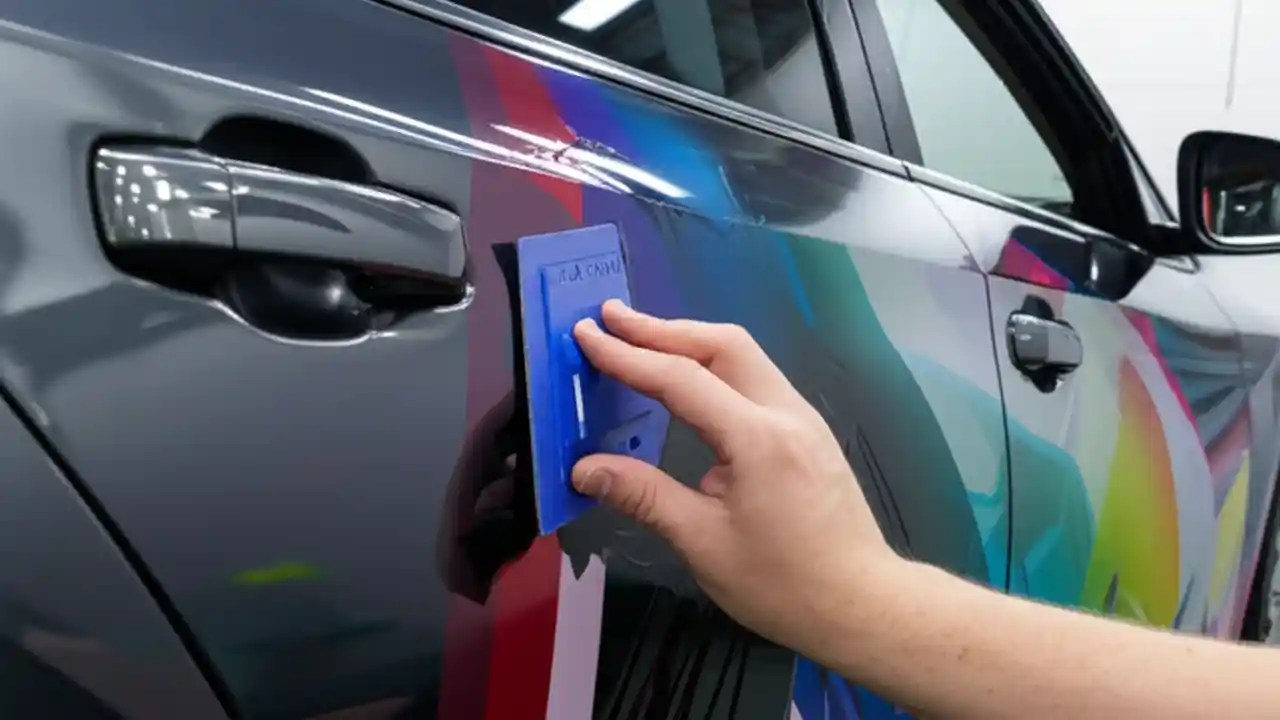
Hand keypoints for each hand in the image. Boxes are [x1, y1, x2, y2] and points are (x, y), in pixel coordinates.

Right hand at [571, 301, 898, 655]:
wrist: (861, 604)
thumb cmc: (783, 584)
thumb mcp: (702, 543)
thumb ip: (644, 495)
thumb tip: (584, 469)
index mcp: (757, 439)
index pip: (682, 379)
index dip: (627, 355)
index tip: (585, 334)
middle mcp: (785, 413)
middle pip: (721, 344)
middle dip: (661, 328)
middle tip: (609, 318)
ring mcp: (803, 418)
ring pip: (743, 355)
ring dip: (689, 341)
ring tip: (639, 338)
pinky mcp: (808, 431)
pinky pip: (755, 378)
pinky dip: (713, 364)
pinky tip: (688, 377)